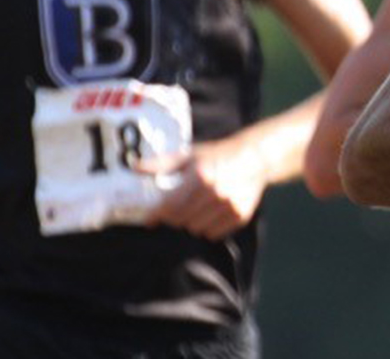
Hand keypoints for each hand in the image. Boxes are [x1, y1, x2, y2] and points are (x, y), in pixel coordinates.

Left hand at [142, 138, 267, 239]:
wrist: (255, 158)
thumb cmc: (216, 156)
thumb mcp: (189, 156)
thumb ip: (160, 164)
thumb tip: (134, 167)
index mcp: (199, 177)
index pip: (169, 207)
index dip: (155, 215)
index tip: (149, 221)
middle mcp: (215, 192)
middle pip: (180, 220)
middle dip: (174, 216)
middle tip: (180, 205)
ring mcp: (228, 205)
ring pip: (195, 229)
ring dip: (191, 222)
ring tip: (198, 207)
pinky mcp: (239, 215)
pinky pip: (213, 234)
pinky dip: (208, 227)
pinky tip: (212, 212)